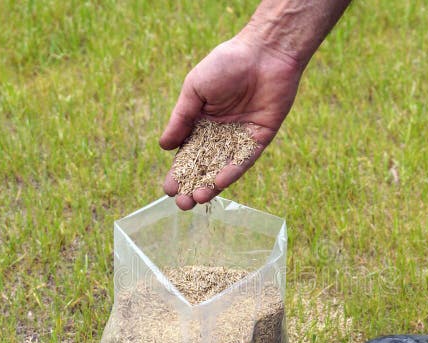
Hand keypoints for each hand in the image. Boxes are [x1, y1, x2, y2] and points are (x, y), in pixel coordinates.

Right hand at [159, 35, 302, 209]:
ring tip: (198, 199)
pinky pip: (245, 159)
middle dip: (193, 185)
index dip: (178, 173)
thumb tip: (164, 147)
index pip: (187, 154)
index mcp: (201, 122)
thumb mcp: (195, 90)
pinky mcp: (259, 138)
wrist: (263, 53)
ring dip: (211, 185)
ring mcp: (240, 138)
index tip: (168, 189)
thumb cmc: (225, 64)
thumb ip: (181, 119)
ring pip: (223, 167)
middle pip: (204, 166)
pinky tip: (219, 182)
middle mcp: (220, 134)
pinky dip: (232, 171)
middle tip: (182, 204)